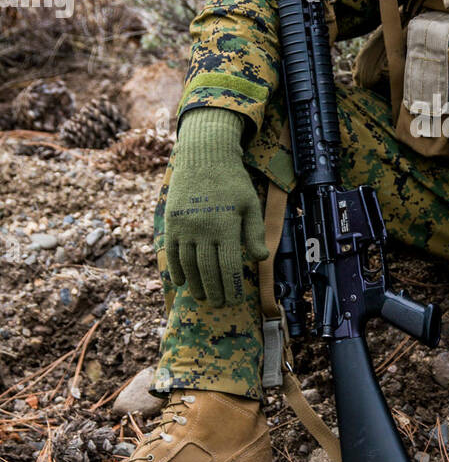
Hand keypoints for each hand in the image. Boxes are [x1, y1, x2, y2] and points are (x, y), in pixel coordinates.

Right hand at [164, 108, 267, 306]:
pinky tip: (183, 282)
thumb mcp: (250, 203)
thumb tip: (262, 258)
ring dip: (196, 285)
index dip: (233, 287)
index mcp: (226, 225)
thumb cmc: (232, 181)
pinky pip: (172, 253)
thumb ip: (254, 232)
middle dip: (216, 291)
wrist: (203, 157)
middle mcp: (203, 228)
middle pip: (208, 270)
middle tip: (220, 304)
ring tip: (203, 297)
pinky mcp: (172, 222)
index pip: (229, 266)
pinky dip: (177, 270)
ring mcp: (185, 226)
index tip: (236, 300)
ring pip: (189, 265)